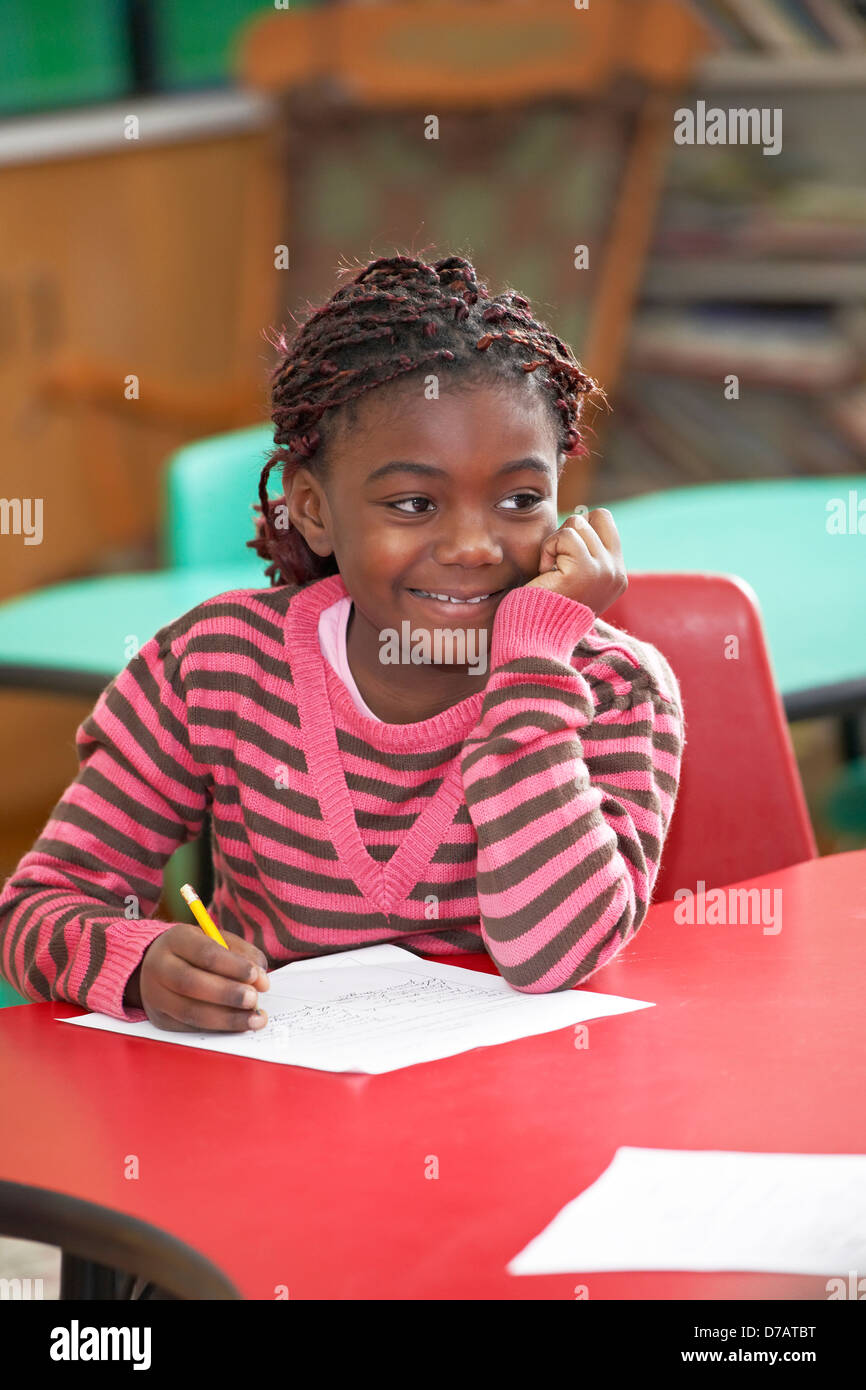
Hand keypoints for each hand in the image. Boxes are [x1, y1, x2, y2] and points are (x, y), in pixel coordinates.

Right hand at [136, 924, 269, 1031]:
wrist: (156, 965)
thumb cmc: (196, 951)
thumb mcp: (218, 940)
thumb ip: (243, 955)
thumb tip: (262, 981)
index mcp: (176, 940)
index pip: (205, 953)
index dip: (233, 966)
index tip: (256, 976)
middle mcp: (159, 966)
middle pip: (192, 983)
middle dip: (228, 994)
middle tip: (254, 1000)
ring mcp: (155, 995)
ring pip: (190, 1011)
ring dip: (227, 1019)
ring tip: (254, 1019)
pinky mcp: (160, 1018)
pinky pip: (189, 1027)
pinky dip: (217, 1029)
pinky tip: (237, 1026)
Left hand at [526, 508, 626, 616]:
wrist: (537, 634)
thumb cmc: (547, 604)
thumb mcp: (577, 578)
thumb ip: (587, 552)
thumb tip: (581, 518)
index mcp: (618, 574)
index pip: (605, 521)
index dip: (579, 529)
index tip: (565, 558)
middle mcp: (617, 572)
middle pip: (594, 516)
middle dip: (569, 532)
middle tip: (558, 562)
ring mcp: (605, 570)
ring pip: (577, 523)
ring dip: (555, 543)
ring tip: (552, 570)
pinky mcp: (585, 569)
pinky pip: (564, 536)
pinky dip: (548, 550)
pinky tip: (546, 573)